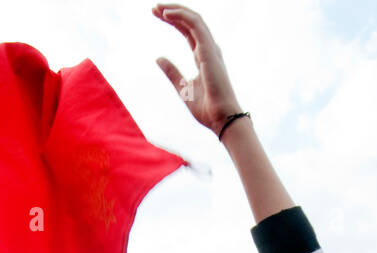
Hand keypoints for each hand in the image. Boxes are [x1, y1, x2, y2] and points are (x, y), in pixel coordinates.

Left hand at [154, 5, 243, 135]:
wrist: (222, 118)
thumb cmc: (207, 109)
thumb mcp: (183, 88)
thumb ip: (172, 72)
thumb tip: (158, 58)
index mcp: (203, 57)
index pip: (188, 31)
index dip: (174, 21)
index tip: (158, 15)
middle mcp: (208, 49)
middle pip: (190, 22)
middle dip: (173, 11)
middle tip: (154, 7)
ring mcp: (210, 49)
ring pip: (193, 19)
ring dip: (175, 10)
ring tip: (158, 7)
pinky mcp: (209, 50)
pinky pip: (195, 25)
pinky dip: (181, 16)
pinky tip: (167, 14)